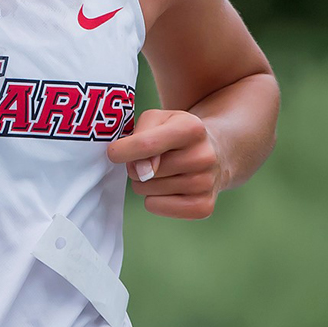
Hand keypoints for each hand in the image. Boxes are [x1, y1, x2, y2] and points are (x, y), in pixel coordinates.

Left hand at [108, 109, 225, 218]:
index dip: (122, 151)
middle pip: (145, 171)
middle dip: (137, 166)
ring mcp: (206, 183)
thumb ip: (140, 135)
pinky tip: (168, 188)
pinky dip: (154, 200)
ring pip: (148, 190)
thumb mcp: (156, 119)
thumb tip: (141, 171)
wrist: (213, 151)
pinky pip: (156, 207)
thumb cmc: (174, 133)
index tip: (114, 153)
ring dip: (145, 183)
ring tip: (163, 172)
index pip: (146, 144)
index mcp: (192, 128)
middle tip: (151, 159)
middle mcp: (204, 156)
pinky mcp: (203, 206)